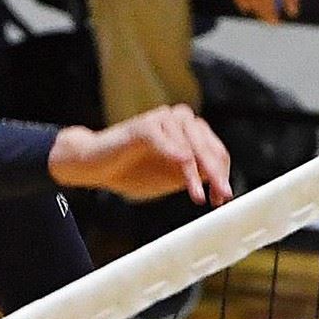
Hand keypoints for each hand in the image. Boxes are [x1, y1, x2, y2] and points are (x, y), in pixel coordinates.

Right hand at [49, 108, 234, 203]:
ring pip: (189, 144)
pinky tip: (183, 165)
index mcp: (190, 134)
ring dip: (195, 172)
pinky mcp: (144, 125)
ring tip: (198, 195)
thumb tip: (219, 183)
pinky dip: (173, 152)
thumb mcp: (170, 178)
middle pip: (207, 147)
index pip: (216, 151)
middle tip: (221, 196)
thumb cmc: (133, 172)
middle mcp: (180, 121)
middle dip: (215, 174)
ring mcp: (163, 120)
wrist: (96, 166)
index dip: (222, 174)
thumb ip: (193, 176)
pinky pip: (163, 139)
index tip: (223, 198)